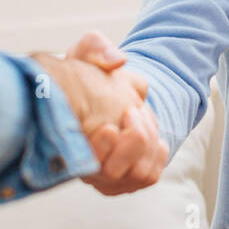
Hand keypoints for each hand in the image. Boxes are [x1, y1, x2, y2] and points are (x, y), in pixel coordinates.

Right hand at [66, 31, 168, 195]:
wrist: (104, 91)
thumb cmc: (87, 73)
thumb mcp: (86, 52)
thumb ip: (96, 48)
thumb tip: (117, 61)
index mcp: (70, 140)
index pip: (86, 162)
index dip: (101, 148)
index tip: (109, 126)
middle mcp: (87, 165)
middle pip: (113, 172)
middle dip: (132, 140)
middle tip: (131, 112)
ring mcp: (106, 176)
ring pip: (136, 175)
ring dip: (146, 145)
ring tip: (139, 118)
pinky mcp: (127, 179)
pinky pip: (149, 176)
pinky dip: (157, 155)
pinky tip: (154, 136)